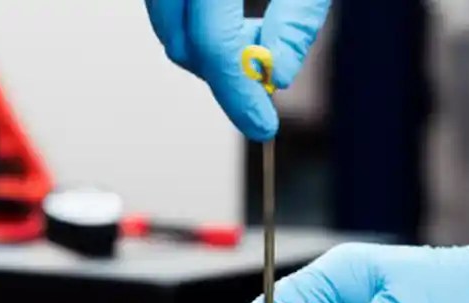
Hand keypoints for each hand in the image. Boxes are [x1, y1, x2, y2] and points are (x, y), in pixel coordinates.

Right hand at [145, 0, 330, 140]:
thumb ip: (301, 16)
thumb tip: (278, 74)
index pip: (214, 42)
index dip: (239, 92)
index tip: (262, 125)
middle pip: (178, 41)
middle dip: (220, 76)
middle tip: (261, 91)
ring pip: (167, 26)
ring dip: (208, 50)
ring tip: (255, 48)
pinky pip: (168, 7)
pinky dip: (196, 27)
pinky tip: (236, 24)